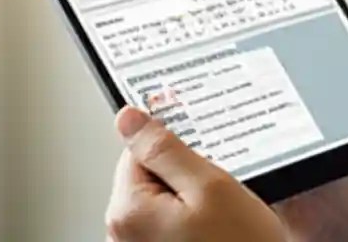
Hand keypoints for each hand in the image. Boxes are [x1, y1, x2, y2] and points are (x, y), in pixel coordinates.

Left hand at [105, 107, 347, 241]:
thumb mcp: (210, 187)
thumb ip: (165, 149)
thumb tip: (130, 118)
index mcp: (128, 210)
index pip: (138, 149)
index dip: (176, 147)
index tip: (202, 153)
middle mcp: (124, 234)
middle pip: (150, 175)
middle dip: (186, 176)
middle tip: (219, 193)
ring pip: (165, 199)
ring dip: (194, 199)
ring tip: (223, 218)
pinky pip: (172, 222)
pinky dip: (195, 220)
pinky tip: (219, 231)